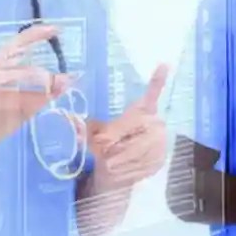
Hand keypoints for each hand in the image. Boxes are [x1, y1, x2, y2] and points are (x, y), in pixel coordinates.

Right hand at [0, 24, 73, 166]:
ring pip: (10, 72)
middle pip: (9, 51)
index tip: (54, 29)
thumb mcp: (21, 111)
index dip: (33, 36)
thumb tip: (66, 83)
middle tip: (53, 33)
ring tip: (53, 83)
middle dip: (31, 40)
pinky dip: (22, 98)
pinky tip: (36, 101)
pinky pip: (4, 96)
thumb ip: (41, 98)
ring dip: (34, 76)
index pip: (14, 49)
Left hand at [85, 65, 170, 188]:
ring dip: (116, 159)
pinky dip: (123, 171)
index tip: (163, 64)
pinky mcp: (159, 161)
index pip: (152, 94)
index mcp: (143, 110)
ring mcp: (161, 143)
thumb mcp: (98, 132)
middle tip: (102, 149)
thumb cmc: (111, 143)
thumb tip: (72, 122)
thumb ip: (88, 128)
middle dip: (114, 143)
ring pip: (132, 151)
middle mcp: (156, 124)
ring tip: (109, 161)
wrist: (123, 168)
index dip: (157, 80)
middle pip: (133, 130)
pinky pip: (137, 166)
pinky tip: (118, 170)